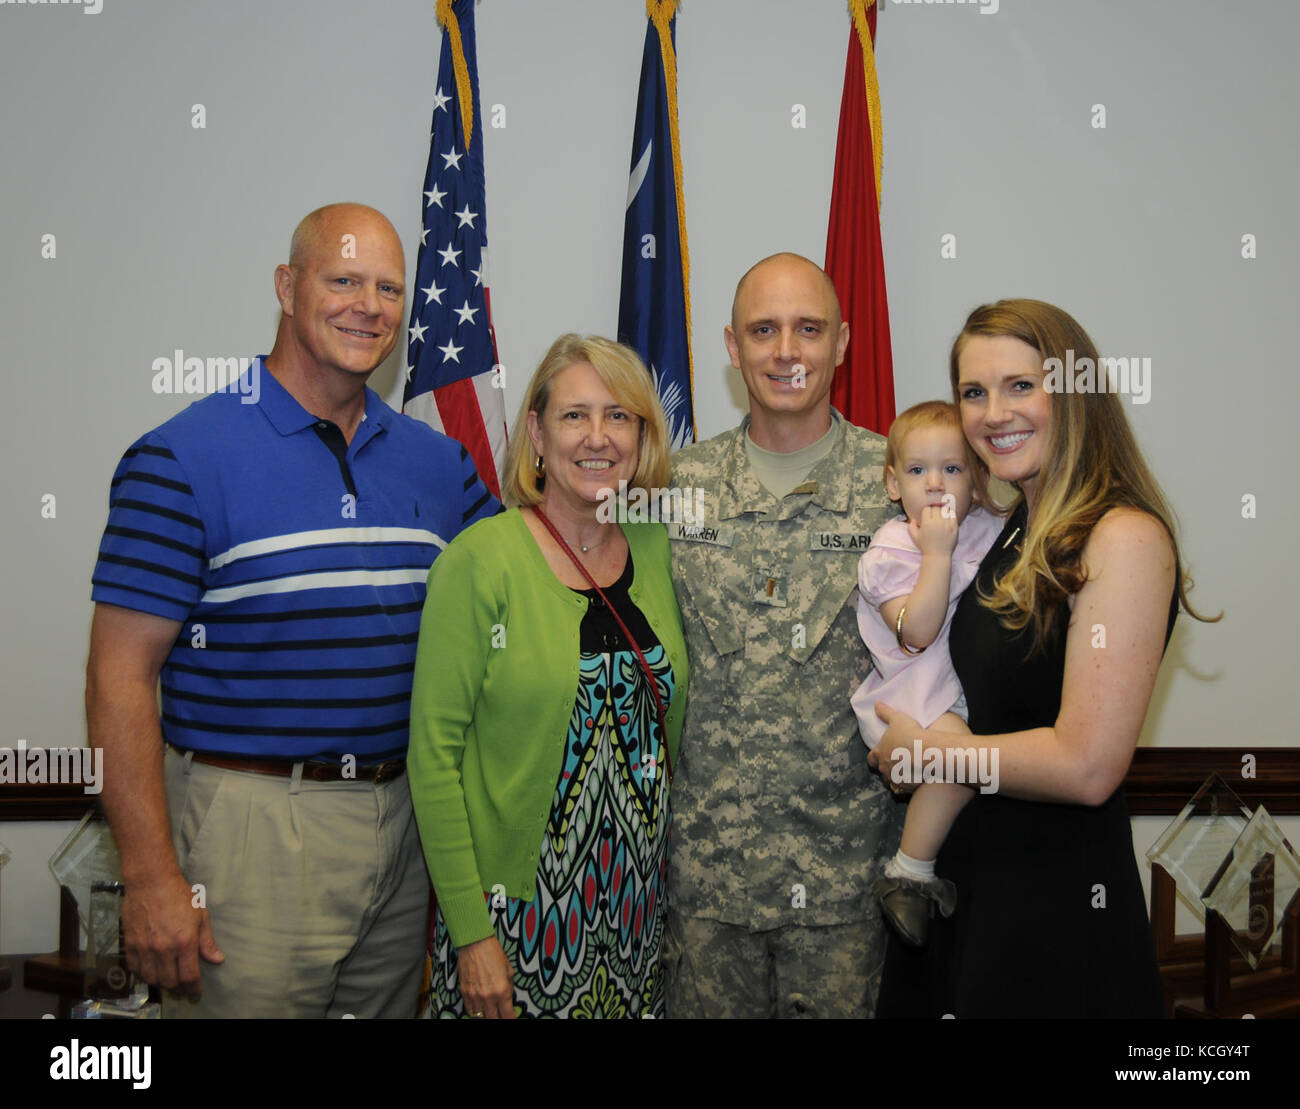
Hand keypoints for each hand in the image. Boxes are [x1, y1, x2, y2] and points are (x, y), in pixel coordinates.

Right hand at [122, 870, 223, 996]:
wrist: (151, 882)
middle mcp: (164, 949)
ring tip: (168, 978)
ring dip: (161, 982)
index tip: (195, 994)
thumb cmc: (179, 895)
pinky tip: (151, 970)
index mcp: (184, 942)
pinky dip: (143, 974)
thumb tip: (217, 960)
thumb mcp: (200, 915)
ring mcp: (145, 948)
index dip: (193, 989)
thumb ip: (207, 941)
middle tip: (183, 986)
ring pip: (151, 978)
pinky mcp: (130, 944)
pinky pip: (135, 969)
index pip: (189, 976)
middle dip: (178, 988)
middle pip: (169, 982)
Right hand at [457, 935, 515, 1018]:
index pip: (508, 1015)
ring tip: (490, 1009)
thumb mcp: (509, 971)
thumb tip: (508, 999)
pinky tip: (480, 1006)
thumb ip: (509, 988)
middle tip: (501, 1014)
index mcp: (502, 991)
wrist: (475, 943)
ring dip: (486, 1014)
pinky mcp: (464, 993)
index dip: (511, 1018)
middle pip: (493, 1019)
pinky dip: (475, 1010)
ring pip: (480, 1016)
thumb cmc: (493, 953)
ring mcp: (475, 996)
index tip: (512, 1017)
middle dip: (499, 1017)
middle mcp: (488, 997)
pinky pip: (469, 1010)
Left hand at [867, 701, 923, 794]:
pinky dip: (907, 786)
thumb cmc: (910, 734)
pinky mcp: (907, 788)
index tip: (879, 755)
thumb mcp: (897, 719)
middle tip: (896, 764)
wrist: (927, 753)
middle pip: (881, 772)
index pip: (871, 758)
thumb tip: (876, 704)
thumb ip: (885, 713)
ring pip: (891, 783)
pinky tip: (914, 781)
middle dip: (887, 769)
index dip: (874, 757)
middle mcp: (885, 769)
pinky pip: (904, 790)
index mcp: (880, 753)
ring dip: (896, 778)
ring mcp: (895, 780)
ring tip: (906, 773)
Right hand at [910, 504, 958, 557]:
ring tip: (940, 517)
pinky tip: (947, 519)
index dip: (926, 511)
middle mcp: (938, 522)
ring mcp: (947, 524)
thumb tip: (914, 518)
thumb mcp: (914, 537)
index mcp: (927, 523)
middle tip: (933, 517)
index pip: (927, 509)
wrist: (938, 555)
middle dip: (934, 511)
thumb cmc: (925, 546)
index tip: (926, 516)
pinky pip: (953, 516)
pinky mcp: (955, 527)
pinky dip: (950, 516)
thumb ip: (911, 526)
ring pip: (945, 510)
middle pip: (936, 508)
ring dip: (942, 512)